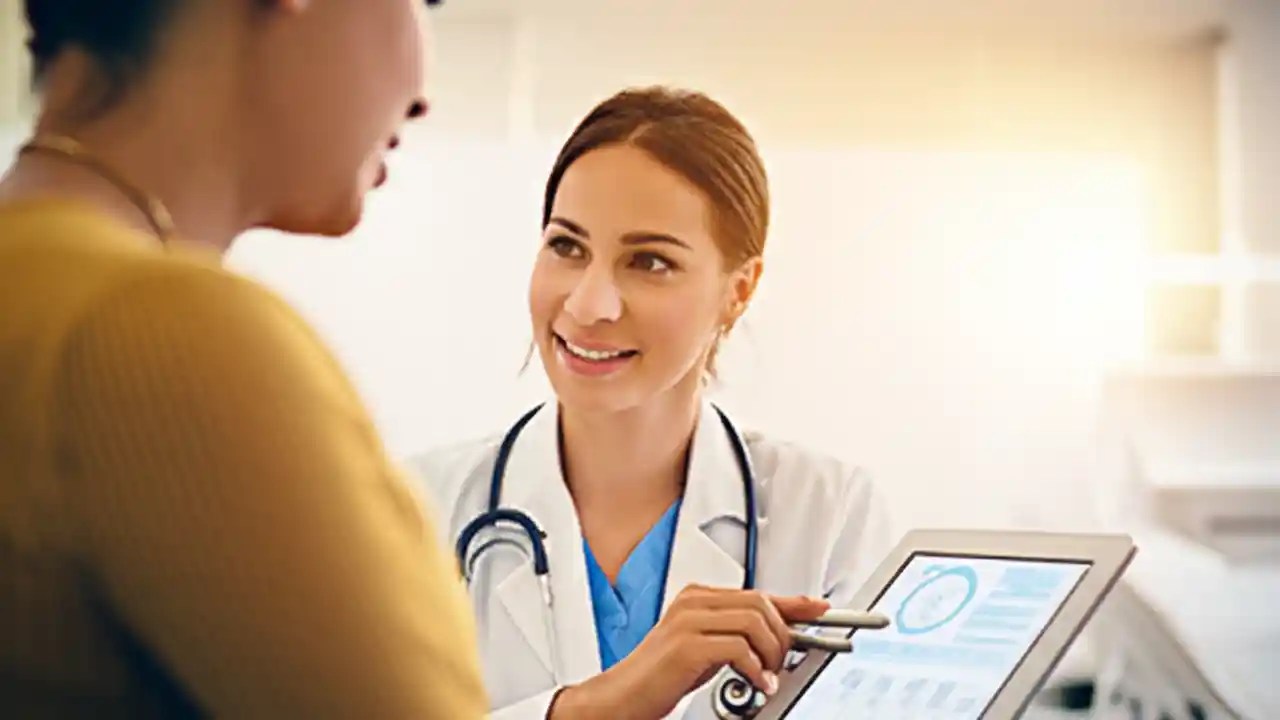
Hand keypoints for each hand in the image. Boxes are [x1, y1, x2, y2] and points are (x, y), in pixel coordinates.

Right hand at [548, 585, 828, 719]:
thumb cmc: (662, 676)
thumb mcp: (708, 650)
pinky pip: (739, 648)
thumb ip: (737, 636)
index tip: (820, 608)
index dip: (794, 601)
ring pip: (755, 621)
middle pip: (760, 603)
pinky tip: (756, 684)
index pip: (756, 592)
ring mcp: (688, 620)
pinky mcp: (686, 645)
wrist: (624, 696)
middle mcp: (693, 601)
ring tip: (766, 676)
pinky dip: (755, 668)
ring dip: (770, 653)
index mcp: (698, 597)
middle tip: (780, 663)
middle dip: (782, 635)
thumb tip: (777, 635)